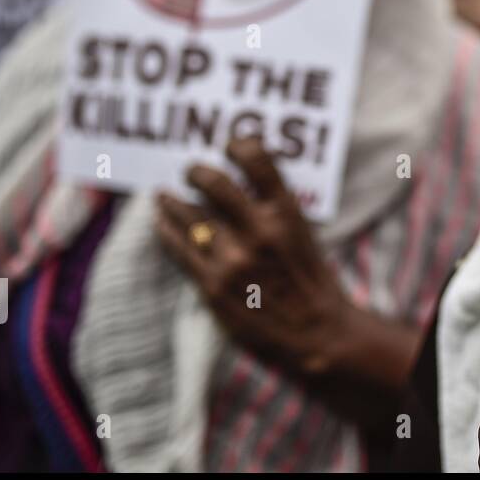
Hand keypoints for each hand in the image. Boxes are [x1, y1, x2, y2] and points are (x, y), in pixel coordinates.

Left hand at [155, 136, 346, 377]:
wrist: (317, 334)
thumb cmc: (311, 283)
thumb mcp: (302, 234)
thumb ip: (274, 209)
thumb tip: (243, 184)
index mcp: (286, 212)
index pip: (256, 159)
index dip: (238, 145)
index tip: (229, 145)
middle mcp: (258, 229)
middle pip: (212, 181)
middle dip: (196, 171)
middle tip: (191, 170)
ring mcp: (232, 257)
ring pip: (187, 213)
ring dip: (171, 200)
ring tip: (163, 195)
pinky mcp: (212, 284)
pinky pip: (178, 247)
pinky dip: (166, 230)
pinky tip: (162, 223)